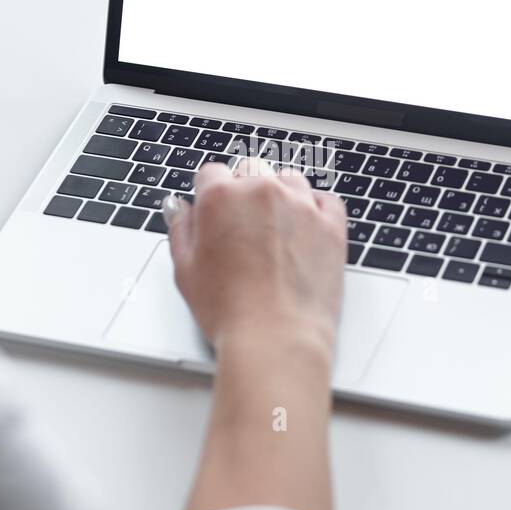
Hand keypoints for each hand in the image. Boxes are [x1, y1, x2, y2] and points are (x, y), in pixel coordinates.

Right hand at [166, 159, 346, 359]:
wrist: (276, 338)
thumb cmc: (229, 311)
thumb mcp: (185, 271)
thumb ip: (180, 230)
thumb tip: (179, 208)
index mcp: (221, 197)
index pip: (212, 174)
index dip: (211, 195)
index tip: (216, 214)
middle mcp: (261, 191)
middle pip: (251, 171)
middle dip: (245, 193)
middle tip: (244, 229)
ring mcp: (301, 204)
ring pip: (289, 180)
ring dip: (281, 196)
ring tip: (275, 232)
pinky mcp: (331, 224)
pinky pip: (325, 200)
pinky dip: (316, 209)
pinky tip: (305, 230)